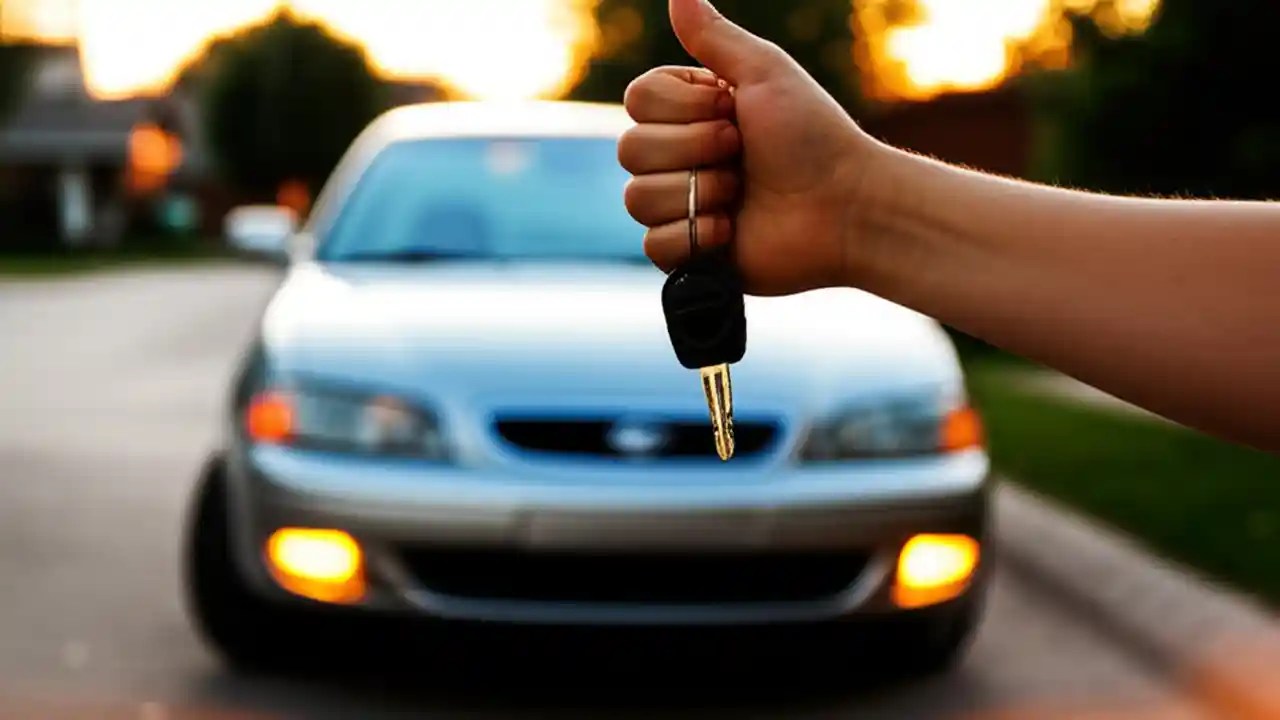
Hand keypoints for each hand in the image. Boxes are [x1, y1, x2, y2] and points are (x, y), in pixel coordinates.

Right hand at [618, 0, 884, 295]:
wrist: (845, 208)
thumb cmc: (813, 137)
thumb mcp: (764, 73)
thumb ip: (714, 36)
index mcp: (691, 113)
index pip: (637, 101)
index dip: (680, 110)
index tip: (731, 111)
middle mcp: (680, 158)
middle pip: (630, 149)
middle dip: (693, 151)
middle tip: (742, 154)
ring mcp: (682, 207)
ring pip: (636, 198)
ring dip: (699, 193)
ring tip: (741, 195)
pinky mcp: (689, 254)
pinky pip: (654, 245)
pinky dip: (695, 237)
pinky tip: (732, 231)